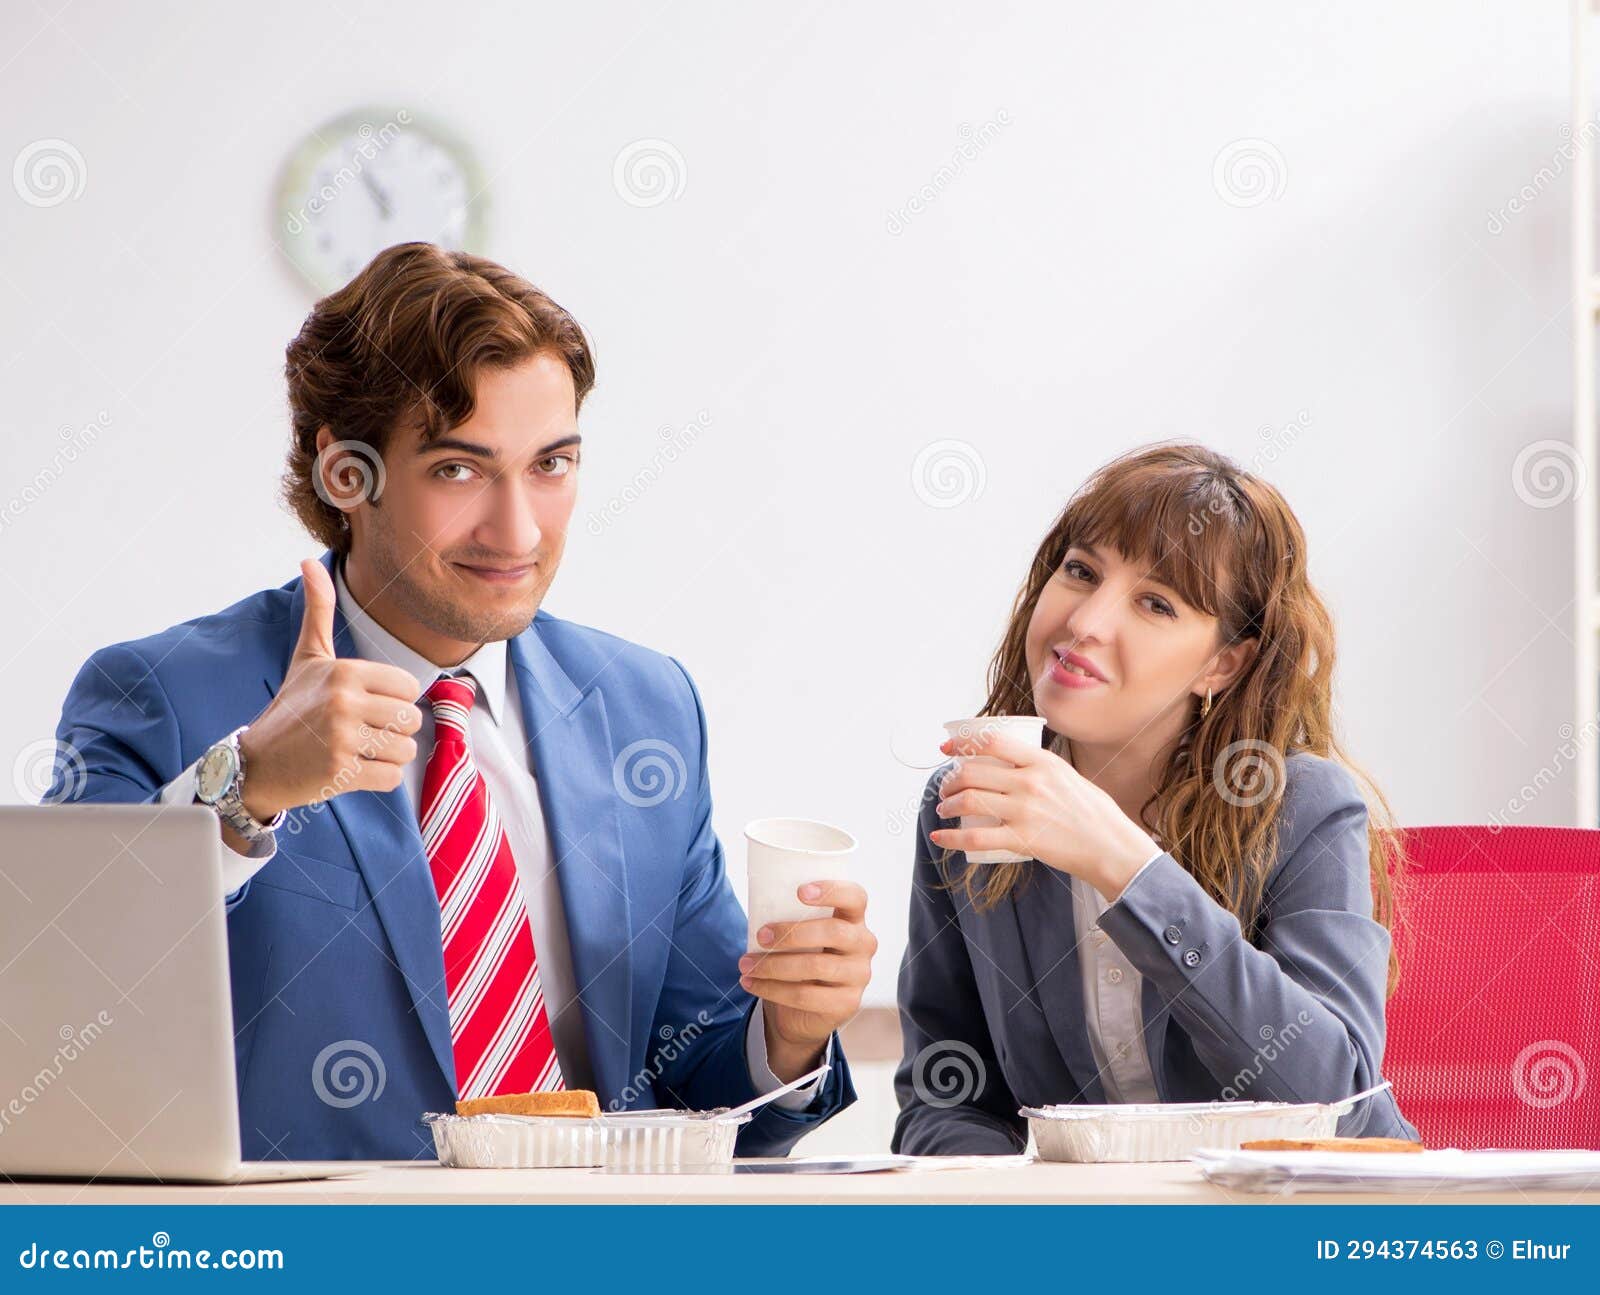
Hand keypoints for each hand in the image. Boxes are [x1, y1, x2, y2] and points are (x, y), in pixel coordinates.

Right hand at [235, 558, 423, 818]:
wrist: (257, 763)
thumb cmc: (291, 708)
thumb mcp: (308, 658)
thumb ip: (319, 611)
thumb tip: (309, 562)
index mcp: (344, 672)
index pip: (409, 687)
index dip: (395, 700)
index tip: (369, 705)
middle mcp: (344, 702)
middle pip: (411, 720)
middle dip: (393, 731)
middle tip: (363, 732)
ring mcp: (342, 739)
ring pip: (405, 750)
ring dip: (387, 756)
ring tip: (358, 750)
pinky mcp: (341, 773)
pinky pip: (391, 778)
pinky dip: (378, 779)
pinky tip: (353, 770)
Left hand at [739, 880, 875, 1082]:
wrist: (805, 1010)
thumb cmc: (801, 957)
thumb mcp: (800, 935)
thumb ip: (792, 918)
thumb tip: (759, 905)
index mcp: (853, 918)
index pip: (855, 897)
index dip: (832, 890)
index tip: (800, 891)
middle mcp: (863, 944)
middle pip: (834, 932)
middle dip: (792, 933)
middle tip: (761, 936)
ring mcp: (859, 975)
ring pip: (815, 965)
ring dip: (773, 965)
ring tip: (746, 964)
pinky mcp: (847, 1003)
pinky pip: (805, 995)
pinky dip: (772, 989)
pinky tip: (751, 983)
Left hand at [929, 728, 1159, 899]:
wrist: (1111, 847)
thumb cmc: (1093, 813)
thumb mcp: (1068, 776)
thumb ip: (1040, 768)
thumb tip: (1011, 763)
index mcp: (1042, 762)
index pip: (992, 743)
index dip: (961, 743)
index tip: (946, 748)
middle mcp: (1030, 782)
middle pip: (973, 773)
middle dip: (950, 780)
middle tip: (945, 787)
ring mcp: (1025, 811)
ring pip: (969, 801)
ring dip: (948, 804)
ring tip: (944, 809)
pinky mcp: (1022, 839)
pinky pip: (975, 837)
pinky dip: (951, 837)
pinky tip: (940, 837)